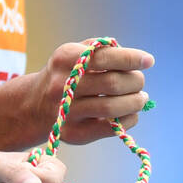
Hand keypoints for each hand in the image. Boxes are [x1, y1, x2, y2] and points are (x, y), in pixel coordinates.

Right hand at [11, 41, 154, 146]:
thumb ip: (103, 49)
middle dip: (135, 82)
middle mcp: (62, 85)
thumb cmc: (66, 74)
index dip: (132, 59)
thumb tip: (138, 60)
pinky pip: (109, 128)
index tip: (148, 61)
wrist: (34, 105)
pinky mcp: (73, 133)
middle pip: (112, 83)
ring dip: (135, 102)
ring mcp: (66, 111)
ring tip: (140, 98)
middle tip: (139, 83)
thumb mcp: (75, 52)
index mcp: (65, 58)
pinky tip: (129, 114)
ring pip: (112, 108)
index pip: (106, 57)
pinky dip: (128, 120)